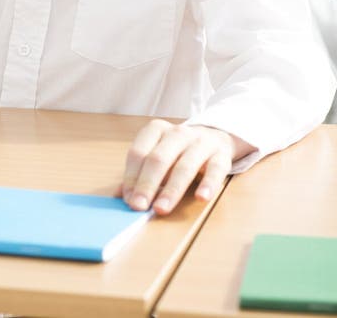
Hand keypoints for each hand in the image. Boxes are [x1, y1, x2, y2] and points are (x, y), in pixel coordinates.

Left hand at [120, 120, 240, 214]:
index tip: (127, 199)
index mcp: (157, 130)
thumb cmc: (177, 152)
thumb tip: (118, 195)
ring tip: (161, 209)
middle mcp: (178, 133)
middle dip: (147, 184)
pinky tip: (201, 198)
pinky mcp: (221, 155)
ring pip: (185, 166)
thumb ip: (138, 174)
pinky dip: (208, 184)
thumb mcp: (156, 156)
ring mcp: (200, 143)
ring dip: (171, 189)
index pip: (138, 152)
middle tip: (138, 206)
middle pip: (159, 158)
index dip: (131, 177)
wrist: (213, 137)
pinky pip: (215, 169)